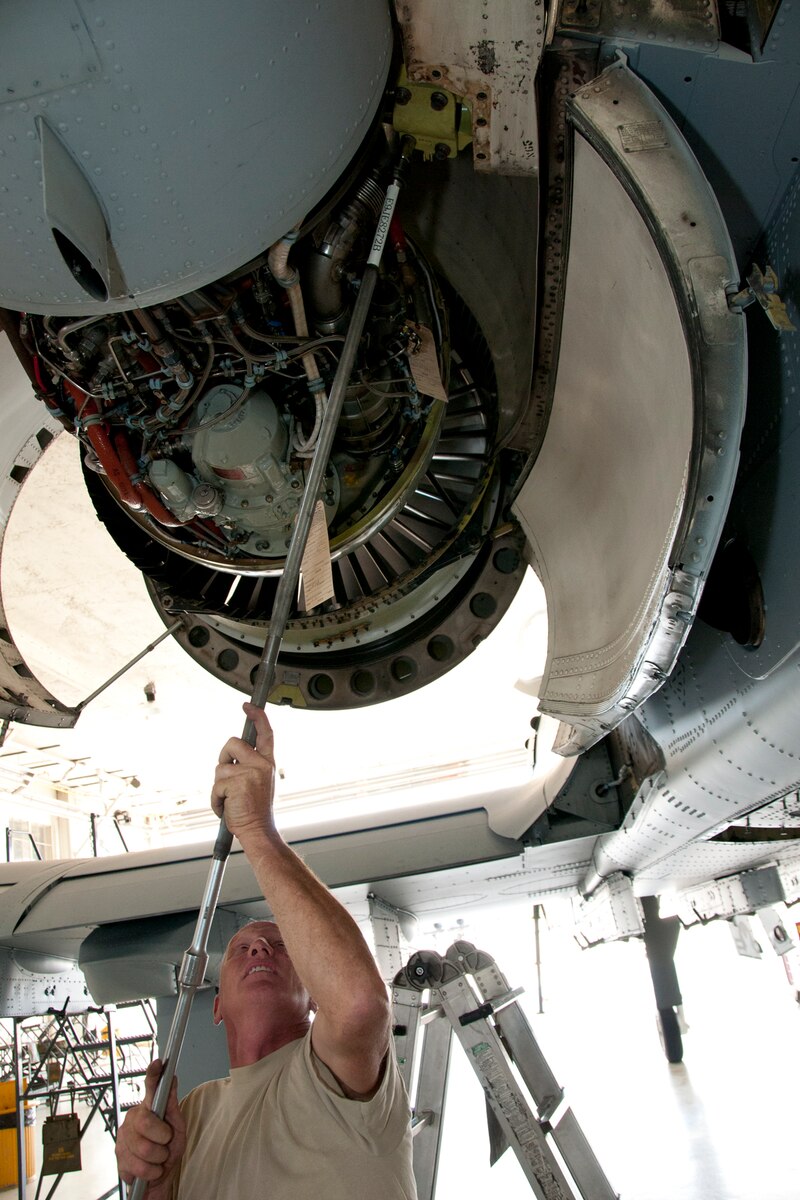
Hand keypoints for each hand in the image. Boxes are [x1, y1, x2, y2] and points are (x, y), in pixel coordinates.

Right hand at [116, 1059, 185, 1191]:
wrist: (157, 1180)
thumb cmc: (168, 1151)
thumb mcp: (177, 1128)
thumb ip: (172, 1105)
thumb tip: (173, 1079)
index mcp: (148, 1108)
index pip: (150, 1088)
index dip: (153, 1075)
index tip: (158, 1063)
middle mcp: (132, 1119)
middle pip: (146, 1123)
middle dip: (162, 1139)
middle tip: (165, 1143)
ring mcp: (123, 1138)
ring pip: (144, 1149)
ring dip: (158, 1158)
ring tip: (158, 1157)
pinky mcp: (118, 1157)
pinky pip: (138, 1166)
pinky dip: (151, 1171)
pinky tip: (149, 1168)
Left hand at [211, 703, 275, 841]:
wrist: (257, 830)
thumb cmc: (255, 809)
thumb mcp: (259, 781)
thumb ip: (249, 765)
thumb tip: (231, 755)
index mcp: (267, 762)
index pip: (266, 733)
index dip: (257, 716)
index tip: (248, 706)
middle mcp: (261, 764)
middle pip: (232, 743)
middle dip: (223, 757)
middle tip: (227, 777)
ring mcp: (250, 773)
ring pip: (220, 767)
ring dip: (218, 786)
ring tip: (230, 799)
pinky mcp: (237, 783)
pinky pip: (215, 786)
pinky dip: (216, 800)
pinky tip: (227, 807)